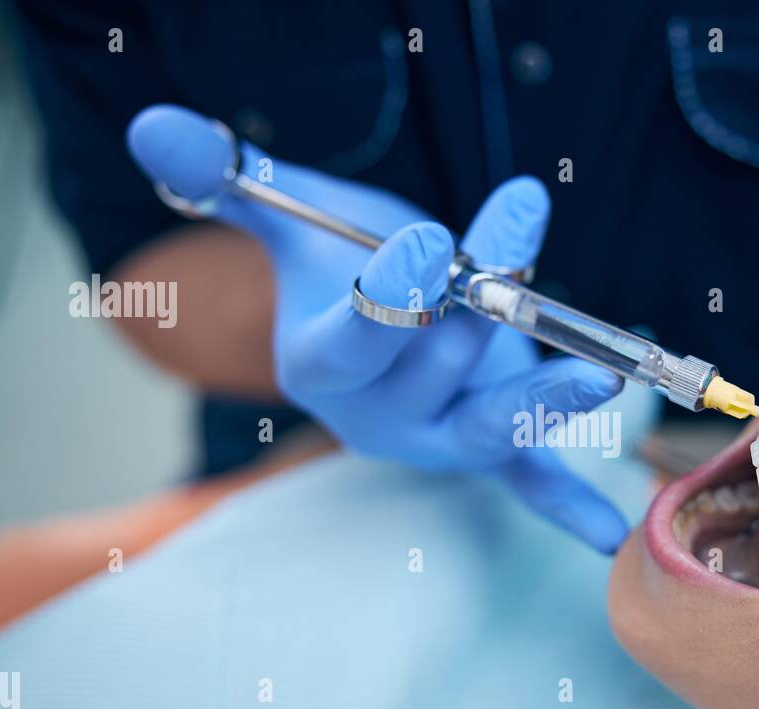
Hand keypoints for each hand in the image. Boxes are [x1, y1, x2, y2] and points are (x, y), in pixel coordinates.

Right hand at [127, 106, 627, 551]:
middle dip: (478, 303)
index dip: (387, 298)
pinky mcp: (487, 444)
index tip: (428, 243)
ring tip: (597, 375)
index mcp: (318, 363)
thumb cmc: (341, 258)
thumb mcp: (293, 213)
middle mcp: (375, 416)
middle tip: (515, 234)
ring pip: (488, 425)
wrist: (382, 312)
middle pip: (432, 368)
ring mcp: (436, 437)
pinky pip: (526, 479)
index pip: (351, 341)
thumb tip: (152, 126)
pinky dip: (565, 503)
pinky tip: (606, 533)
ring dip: (544, 399)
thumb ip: (230, 178)